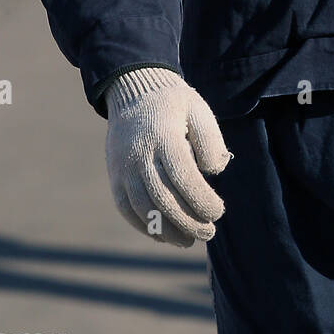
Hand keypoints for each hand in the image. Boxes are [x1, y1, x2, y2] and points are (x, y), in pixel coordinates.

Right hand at [104, 67, 232, 245]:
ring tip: (190, 240)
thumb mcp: (198, 109)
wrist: (133, 93)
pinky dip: (145, 226)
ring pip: (142, 208)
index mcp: (163, 135)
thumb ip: (210, 139)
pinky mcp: (115, 177)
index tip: (218, 212)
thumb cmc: (174, 104)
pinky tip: (166, 235)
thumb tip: (213, 171)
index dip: (201, 199)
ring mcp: (123, 168)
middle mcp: (139, 154)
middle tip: (209, 232)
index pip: (183, 176)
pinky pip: (127, 208)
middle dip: (188, 221)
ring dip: (167, 230)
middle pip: (162, 197)